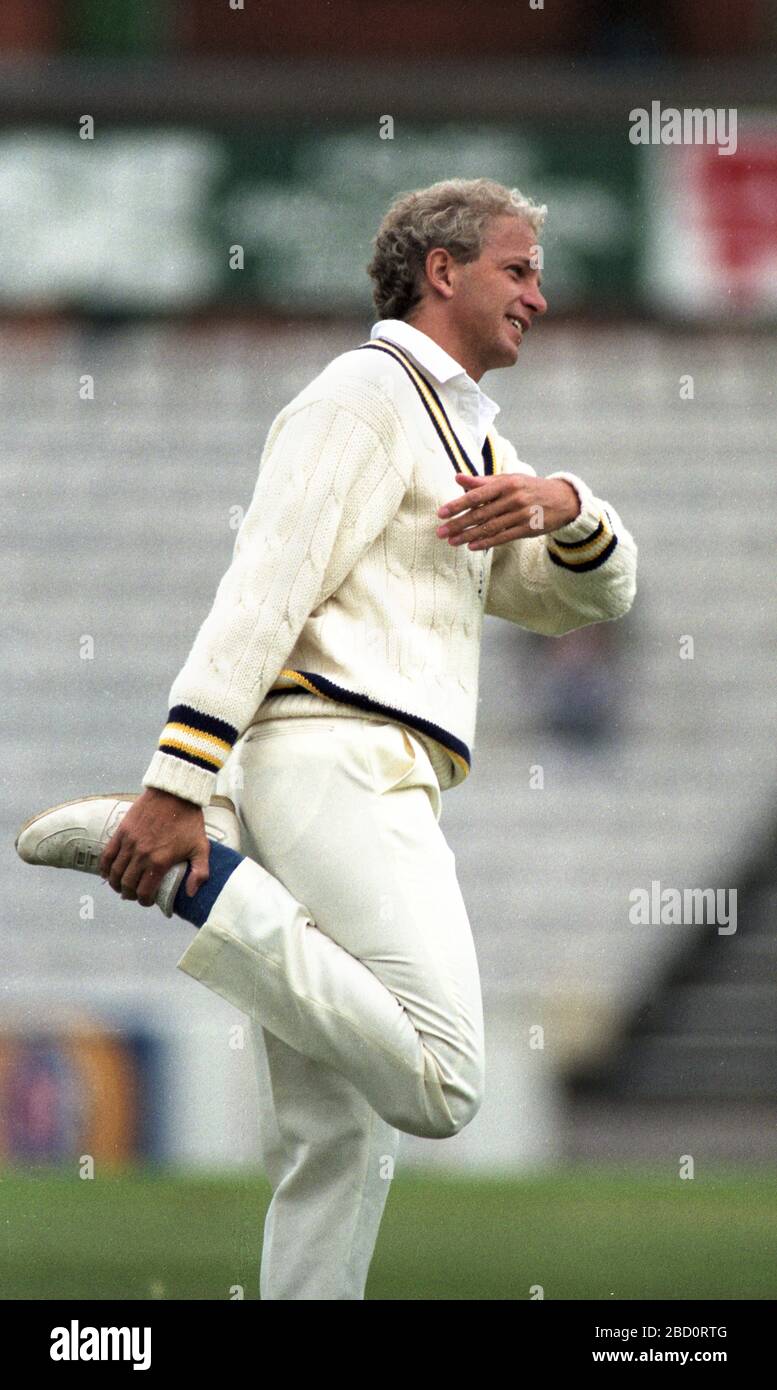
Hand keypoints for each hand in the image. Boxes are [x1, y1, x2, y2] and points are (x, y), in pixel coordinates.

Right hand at [98, 787, 209, 907]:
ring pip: (114, 872)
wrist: (175, 794)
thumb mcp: (201, 847)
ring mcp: (129, 843)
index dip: (144, 901)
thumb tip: (191, 894)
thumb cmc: (189, 821)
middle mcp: (141, 855)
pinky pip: (107, 855)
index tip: (146, 901)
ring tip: (120, 886)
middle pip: (126, 884)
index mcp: (160, 862)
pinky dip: (104, 868)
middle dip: (129, 894)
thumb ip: (200, 872)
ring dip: (115, 884)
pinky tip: (106, 873)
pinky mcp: (121, 832)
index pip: (144, 892)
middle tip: (133, 895)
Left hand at [436, 474, 579, 548]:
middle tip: (441, 532)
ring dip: (468, 536)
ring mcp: (522, 514)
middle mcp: (513, 498)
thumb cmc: (528, 488)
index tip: (441, 513)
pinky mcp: (529, 528)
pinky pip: (503, 537)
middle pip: (480, 514)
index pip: (477, 495)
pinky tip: (472, 546)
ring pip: (490, 527)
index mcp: (506, 483)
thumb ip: (482, 482)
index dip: (457, 505)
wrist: (562, 499)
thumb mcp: (508, 480)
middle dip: (458, 524)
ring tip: (452, 542)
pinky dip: (487, 542)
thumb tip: (457, 478)